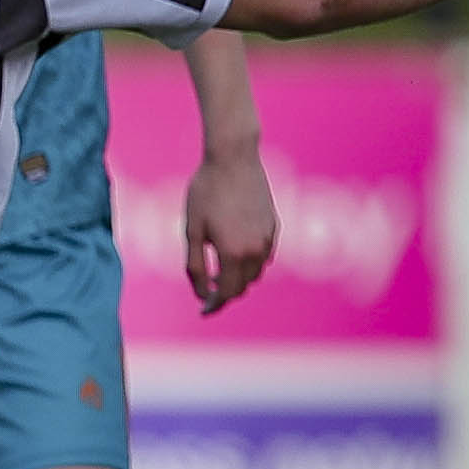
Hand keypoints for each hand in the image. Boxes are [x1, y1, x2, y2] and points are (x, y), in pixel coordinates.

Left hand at [183, 149, 278, 313]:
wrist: (233, 158)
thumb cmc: (205, 192)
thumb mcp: (192, 231)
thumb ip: (195, 265)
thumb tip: (202, 294)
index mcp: (234, 253)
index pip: (226, 292)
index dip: (213, 305)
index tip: (202, 311)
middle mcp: (257, 249)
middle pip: (243, 286)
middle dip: (225, 292)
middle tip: (207, 291)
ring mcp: (269, 237)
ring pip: (256, 273)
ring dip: (239, 278)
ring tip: (218, 272)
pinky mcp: (275, 225)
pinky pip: (265, 255)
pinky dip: (251, 261)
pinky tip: (236, 253)